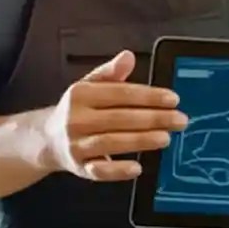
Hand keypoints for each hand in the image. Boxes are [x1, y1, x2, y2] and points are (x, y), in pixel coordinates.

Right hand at [38, 51, 188, 181]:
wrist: (48, 138)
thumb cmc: (77, 110)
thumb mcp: (89, 85)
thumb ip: (110, 72)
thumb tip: (128, 57)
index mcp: (81, 95)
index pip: (121, 93)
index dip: (149, 96)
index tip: (173, 99)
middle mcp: (76, 119)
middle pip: (120, 118)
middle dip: (154, 119)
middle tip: (179, 120)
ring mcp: (76, 144)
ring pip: (112, 142)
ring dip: (141, 141)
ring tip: (166, 138)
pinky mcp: (79, 167)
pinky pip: (99, 170)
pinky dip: (118, 170)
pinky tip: (137, 168)